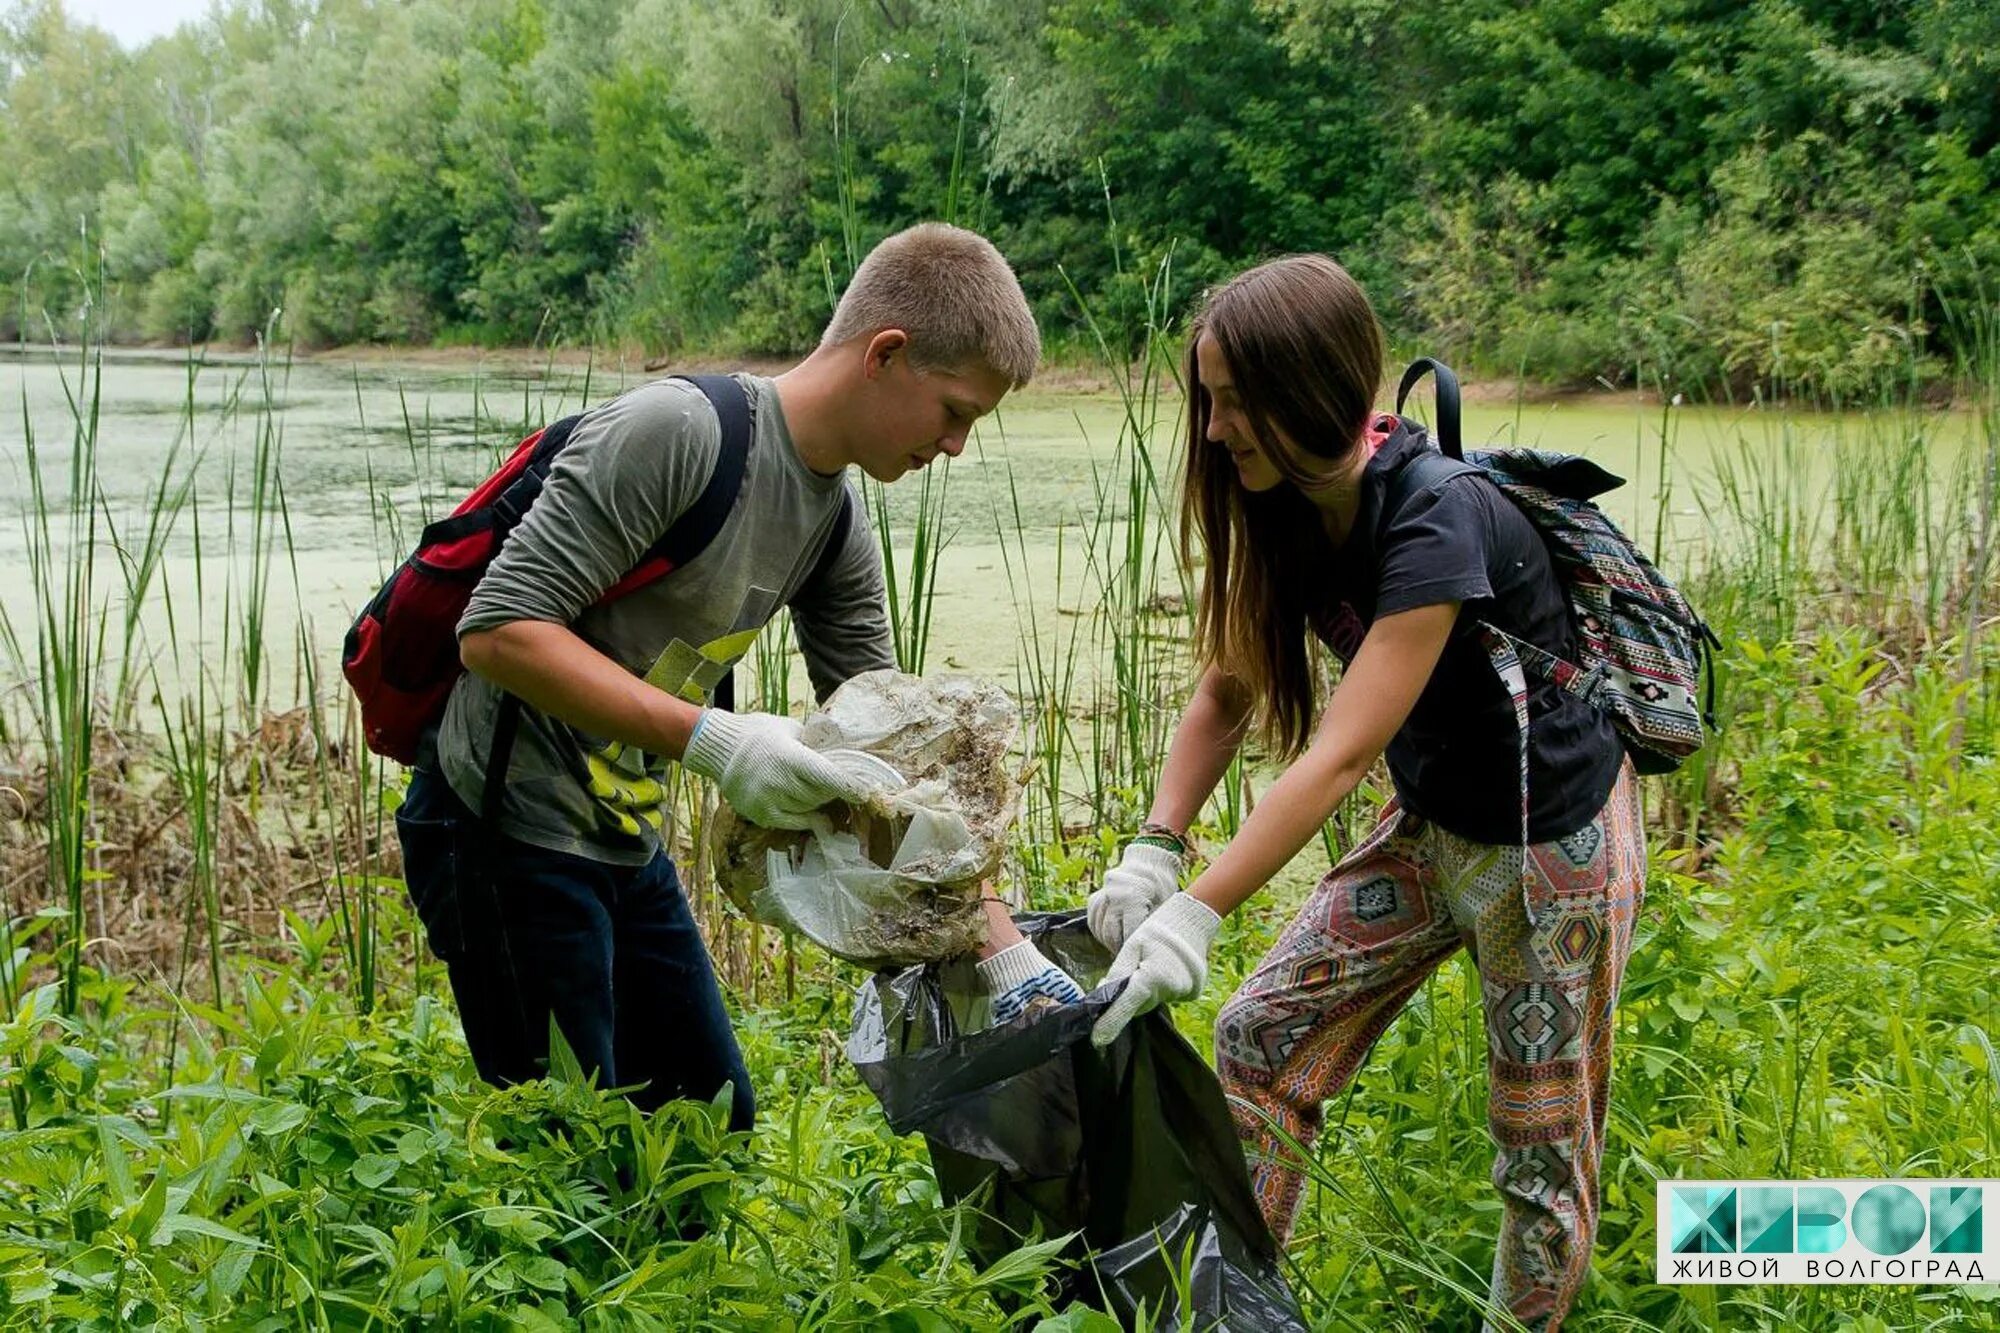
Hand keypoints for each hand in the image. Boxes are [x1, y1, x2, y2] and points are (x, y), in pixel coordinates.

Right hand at [682, 710, 871, 829]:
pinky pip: (793, 822)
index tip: (866, 792)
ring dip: (819, 801)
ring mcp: (769, 800)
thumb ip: (812, 743)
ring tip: (819, 791)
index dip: (848, 786)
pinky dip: (807, 818)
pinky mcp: (761, 813)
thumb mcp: (789, 729)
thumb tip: (840, 752)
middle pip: (820, 794)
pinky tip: (814, 814)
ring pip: (809, 808)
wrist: (720, 748)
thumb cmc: (759, 732)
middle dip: (833, 790)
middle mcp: (779, 781)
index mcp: (789, 756)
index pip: (826, 776)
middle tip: (839, 784)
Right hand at [1086, 842, 1181, 951]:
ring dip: (1109, 942)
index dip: (1134, 947)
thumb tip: (1146, 951)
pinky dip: (1100, 932)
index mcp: (1132, 897)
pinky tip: (1110, 937)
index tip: (1139, 956)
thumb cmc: (1161, 889)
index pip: (1128, 933)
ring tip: (1121, 948)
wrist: (1149, 865)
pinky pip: (1093, 921)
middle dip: (1120, 948)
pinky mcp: (1094, 898)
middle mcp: (1113, 895)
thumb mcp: (1164, 907)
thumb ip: (1152, 928)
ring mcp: (1102, 895)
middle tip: (1129, 956)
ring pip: (1099, 929)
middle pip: (1111, 934)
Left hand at [1090, 893, 1221, 1047]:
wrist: (1192, 921)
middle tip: (1124, 977)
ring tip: (1149, 966)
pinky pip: (1167, 997)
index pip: (1126, 1005)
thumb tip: (1101, 996)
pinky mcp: (1192, 993)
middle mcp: (1170, 989)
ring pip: (1152, 1002)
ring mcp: (1184, 993)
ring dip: (1145, 992)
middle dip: (1127, 999)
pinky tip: (1164, 970)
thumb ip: (1117, 973)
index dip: (1110, 1023)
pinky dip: (1160, 989)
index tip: (1097, 1040)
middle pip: (1139, 1006)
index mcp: (1152, 976)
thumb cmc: (1156, 932)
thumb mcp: (1131, 947)